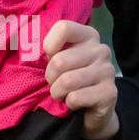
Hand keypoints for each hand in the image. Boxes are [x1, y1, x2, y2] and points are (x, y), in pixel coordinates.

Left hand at [42, 20, 118, 139]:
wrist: (91, 112)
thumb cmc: (70, 82)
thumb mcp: (59, 61)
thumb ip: (48, 49)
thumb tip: (29, 47)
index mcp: (88, 36)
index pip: (63, 28)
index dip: (49, 45)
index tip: (49, 57)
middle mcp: (101, 50)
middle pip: (60, 60)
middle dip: (51, 78)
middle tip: (55, 84)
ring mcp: (107, 71)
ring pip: (67, 81)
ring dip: (58, 93)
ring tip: (63, 94)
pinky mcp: (109, 93)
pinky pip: (76, 97)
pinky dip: (68, 104)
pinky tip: (75, 103)